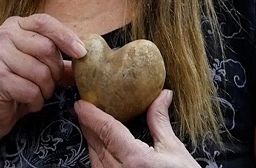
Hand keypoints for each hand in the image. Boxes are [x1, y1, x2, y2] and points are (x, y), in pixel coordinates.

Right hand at [0, 13, 85, 138]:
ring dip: (46, 89)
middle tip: (50, 82)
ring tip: (36, 93)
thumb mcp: (42, 66)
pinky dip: (36, 101)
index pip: (44, 22)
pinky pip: (32, 90)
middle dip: (56, 71)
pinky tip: (27, 102)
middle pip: (46, 48)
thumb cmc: (19, 83)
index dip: (65, 36)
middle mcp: (3, 35)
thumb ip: (62, 60)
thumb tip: (89, 58)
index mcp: (15, 25)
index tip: (82, 53)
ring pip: (41, 72)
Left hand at [76, 89, 199, 167]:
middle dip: (88, 123)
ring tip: (92, 122)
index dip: (91, 114)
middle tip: (86, 106)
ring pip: (93, 154)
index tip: (81, 102)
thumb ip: (160, 121)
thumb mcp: (174, 150)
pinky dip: (97, 152)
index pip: (106, 130)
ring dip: (92, 137)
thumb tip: (162, 96)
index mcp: (135, 159)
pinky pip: (98, 165)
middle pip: (95, 141)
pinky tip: (102, 144)